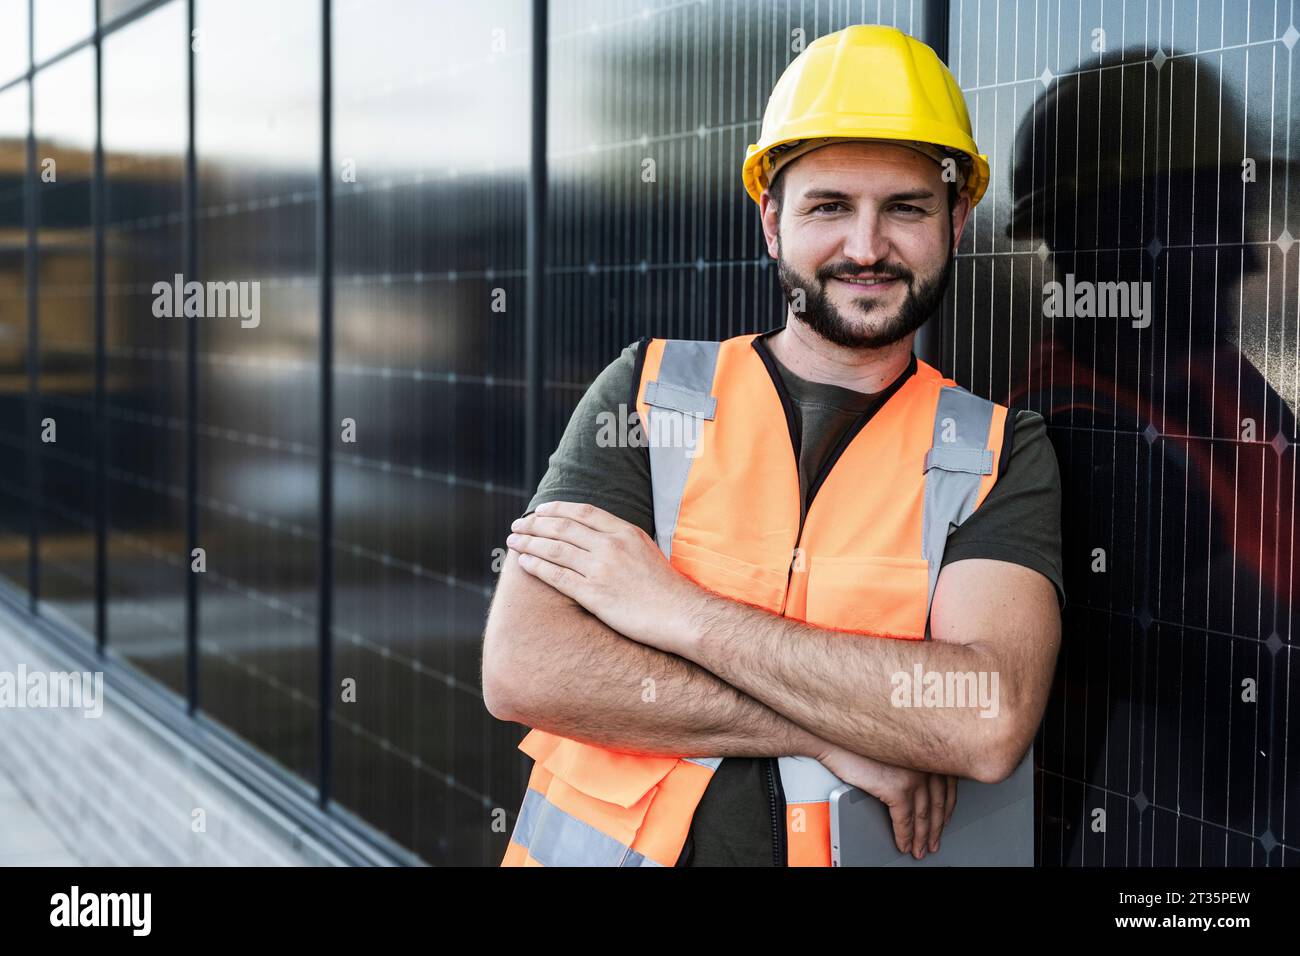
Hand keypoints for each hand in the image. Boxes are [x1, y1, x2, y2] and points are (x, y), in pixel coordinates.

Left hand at [506, 501, 707, 654]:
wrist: (680, 615)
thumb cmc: (666, 589)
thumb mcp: (647, 551)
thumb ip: (623, 541)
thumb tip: (600, 537)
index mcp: (625, 532)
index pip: (583, 512)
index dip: (557, 509)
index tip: (540, 510)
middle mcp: (611, 545)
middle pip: (563, 527)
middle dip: (535, 524)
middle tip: (517, 525)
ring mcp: (601, 569)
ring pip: (554, 549)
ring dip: (529, 543)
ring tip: (513, 541)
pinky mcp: (594, 594)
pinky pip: (557, 575)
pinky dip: (536, 566)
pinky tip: (523, 562)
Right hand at [818, 744, 957, 858]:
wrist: (839, 737)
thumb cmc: (863, 738)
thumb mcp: (898, 747)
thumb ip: (913, 762)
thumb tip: (920, 787)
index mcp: (929, 751)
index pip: (947, 786)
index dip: (947, 808)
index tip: (946, 819)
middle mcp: (927, 763)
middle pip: (938, 803)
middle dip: (936, 828)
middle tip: (933, 841)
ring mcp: (914, 776)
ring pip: (923, 816)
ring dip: (922, 837)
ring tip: (919, 849)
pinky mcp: (897, 789)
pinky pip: (904, 821)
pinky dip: (904, 837)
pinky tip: (903, 844)